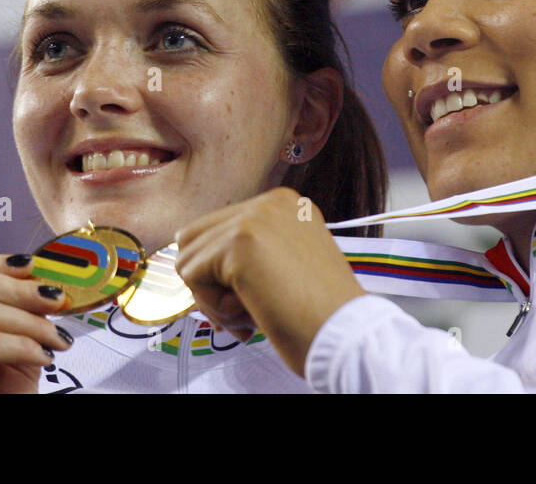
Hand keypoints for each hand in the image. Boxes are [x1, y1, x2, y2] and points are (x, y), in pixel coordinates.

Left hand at [174, 188, 365, 376]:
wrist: (345, 332)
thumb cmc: (320, 314)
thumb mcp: (289, 264)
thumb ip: (253, 254)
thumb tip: (197, 265)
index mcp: (285, 205)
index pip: (218, 230)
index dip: (221, 274)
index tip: (248, 301)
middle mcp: (269, 202)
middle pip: (196, 238)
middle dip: (209, 282)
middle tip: (241, 312)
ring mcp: (253, 217)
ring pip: (190, 257)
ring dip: (211, 297)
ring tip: (249, 315)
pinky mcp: (238, 241)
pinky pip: (192, 275)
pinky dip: (211, 305)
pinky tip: (248, 313)